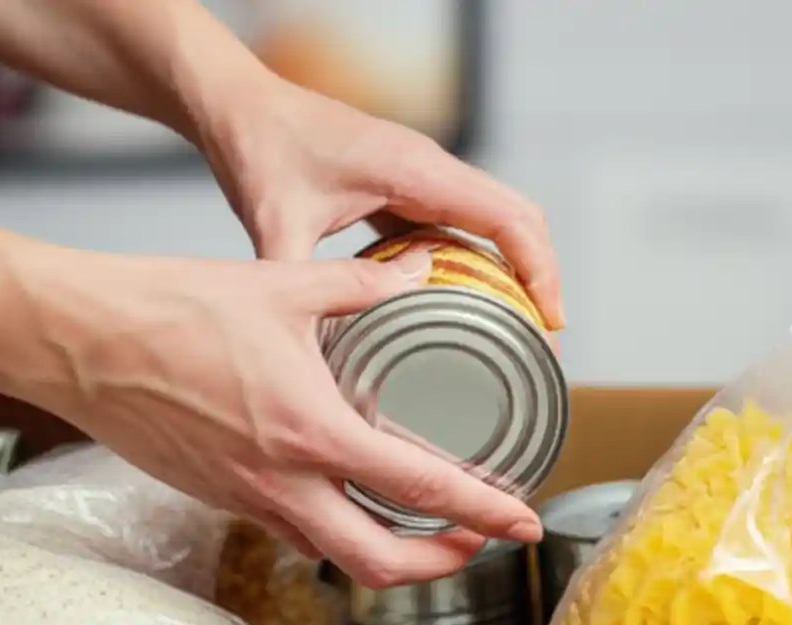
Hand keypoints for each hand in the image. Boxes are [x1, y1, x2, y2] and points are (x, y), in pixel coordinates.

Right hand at [24, 248, 542, 587]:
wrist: (77, 340)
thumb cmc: (168, 309)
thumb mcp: (280, 284)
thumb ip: (361, 284)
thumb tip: (418, 270)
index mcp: (312, 430)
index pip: (421, 489)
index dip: (484, 511)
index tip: (522, 518)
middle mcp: (282, 481)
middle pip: (381, 561)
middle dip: (442, 564)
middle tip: (479, 540)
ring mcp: (245, 497)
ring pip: (333, 554)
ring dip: (390, 552)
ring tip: (425, 522)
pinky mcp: (217, 494)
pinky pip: (289, 530)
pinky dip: (334, 527)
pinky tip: (346, 490)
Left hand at [190, 72, 565, 329]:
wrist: (241, 107)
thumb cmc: (261, 148)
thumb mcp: (278, 223)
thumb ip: (302, 282)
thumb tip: (311, 350)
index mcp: (417, 171)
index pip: (508, 218)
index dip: (540, 269)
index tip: (551, 319)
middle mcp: (430, 168)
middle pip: (517, 217)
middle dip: (540, 274)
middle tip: (543, 336)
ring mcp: (420, 175)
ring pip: (491, 219)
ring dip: (510, 267)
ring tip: (513, 328)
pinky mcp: (403, 185)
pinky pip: (455, 224)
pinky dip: (471, 261)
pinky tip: (459, 302)